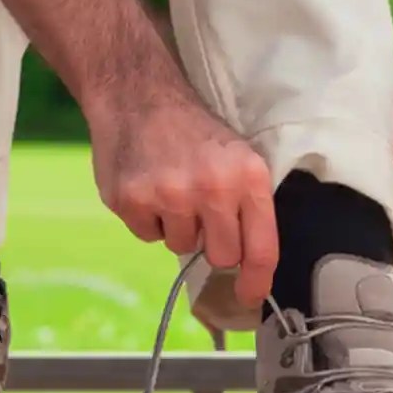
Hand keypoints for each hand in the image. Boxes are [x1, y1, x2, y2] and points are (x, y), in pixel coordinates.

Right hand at [87, 93, 278, 306]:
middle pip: (223, 256)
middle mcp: (213, 189)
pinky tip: (149, 187)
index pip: (261, 249)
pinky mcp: (131, 200)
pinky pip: (148, 236)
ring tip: (173, 189)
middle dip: (215, 245)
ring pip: (183, 247)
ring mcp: (169, 195)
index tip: (251, 297)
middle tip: (204, 213)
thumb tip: (252, 263)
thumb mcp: (240, 159)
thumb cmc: (195, 133)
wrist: (138, 96)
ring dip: (179, 227)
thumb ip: (249, 206)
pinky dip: (149, 219)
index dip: (257, 281)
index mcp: (248, 178)